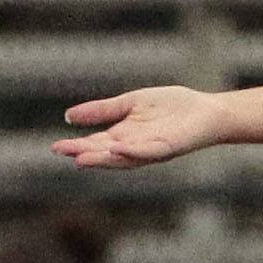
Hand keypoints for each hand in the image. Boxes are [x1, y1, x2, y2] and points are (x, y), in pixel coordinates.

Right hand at [55, 85, 224, 168]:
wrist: (206, 112)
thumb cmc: (171, 108)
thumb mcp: (130, 104)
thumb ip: (102, 110)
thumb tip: (68, 116)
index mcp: (123, 137)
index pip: (96, 143)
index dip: (76, 146)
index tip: (56, 147)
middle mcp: (134, 148)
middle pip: (105, 154)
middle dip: (84, 153)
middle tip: (63, 152)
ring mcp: (150, 150)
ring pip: (123, 158)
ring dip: (103, 158)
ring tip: (82, 157)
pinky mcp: (168, 147)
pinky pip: (148, 152)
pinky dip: (132, 151)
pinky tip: (118, 147)